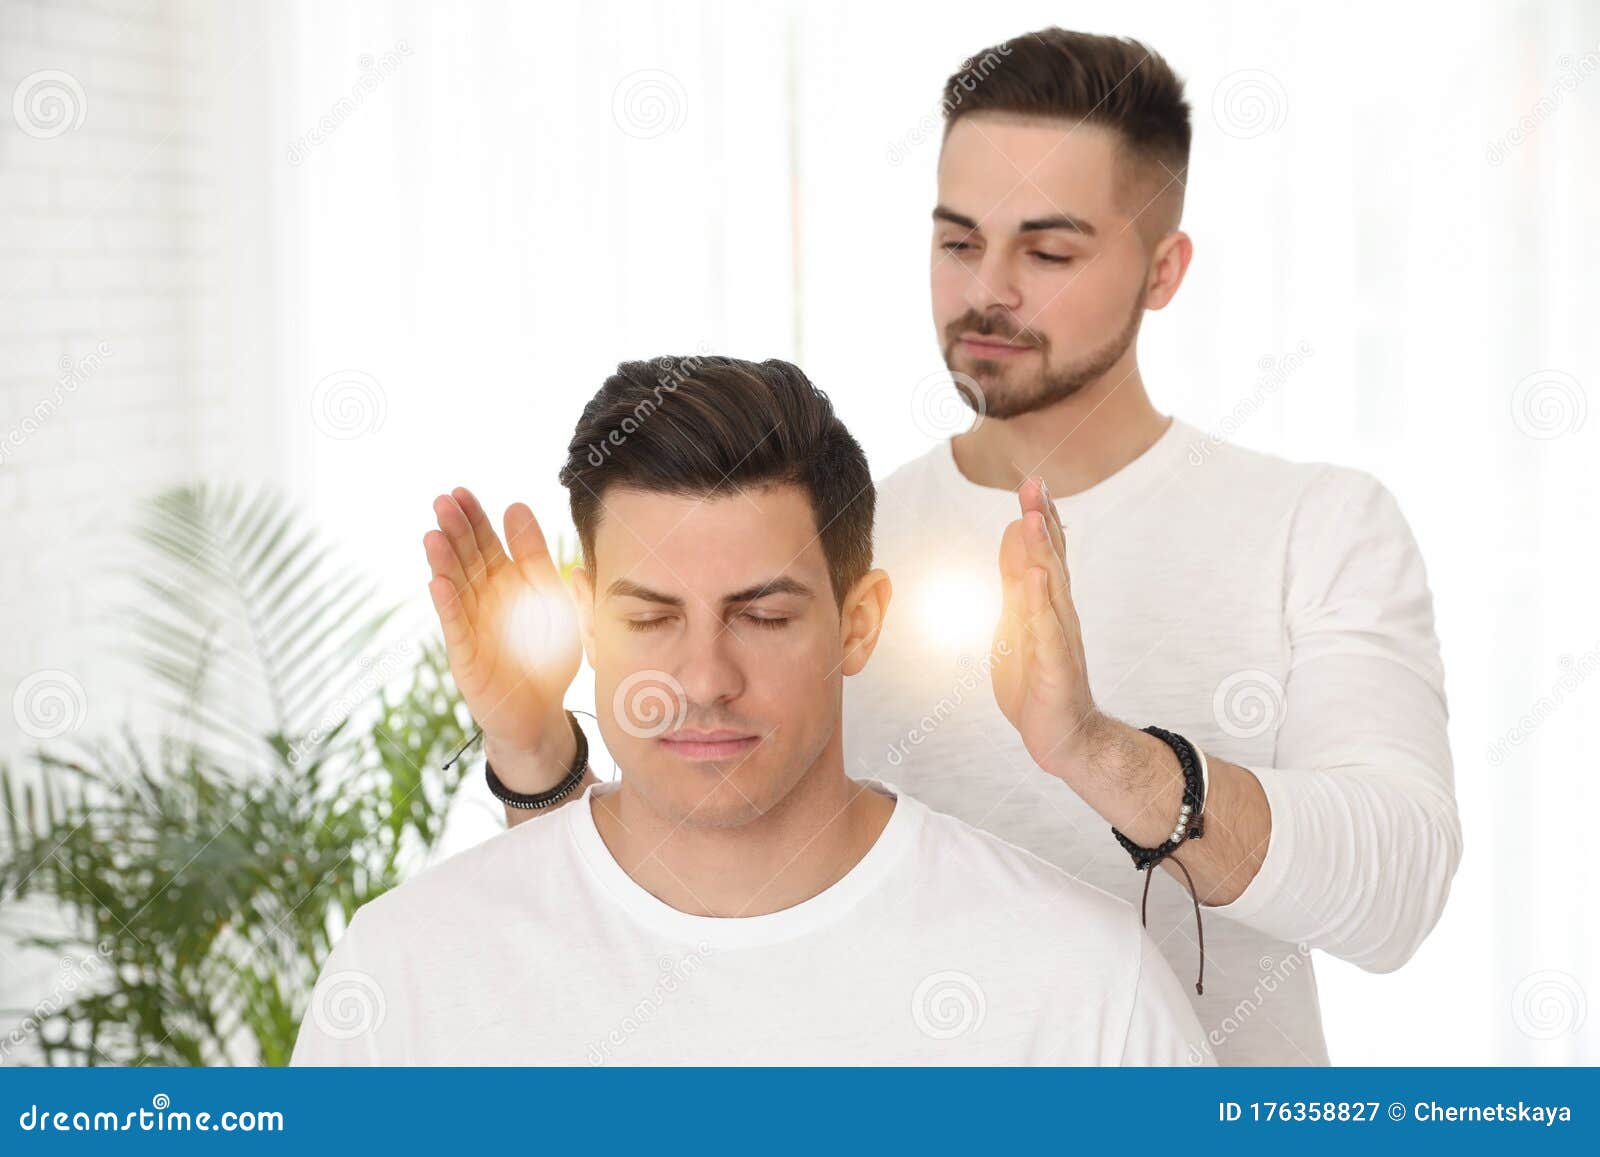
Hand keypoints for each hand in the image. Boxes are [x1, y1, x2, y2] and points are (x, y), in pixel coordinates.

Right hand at [423, 488, 580, 766]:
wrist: (542, 711)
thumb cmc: (546, 654)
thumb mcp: (550, 597)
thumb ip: (536, 556)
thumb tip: (517, 508)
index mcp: (506, 583)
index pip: (488, 544)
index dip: (476, 519)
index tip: (463, 492)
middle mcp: (484, 600)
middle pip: (467, 559)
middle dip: (456, 531)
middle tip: (443, 501)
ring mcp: (472, 627)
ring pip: (455, 588)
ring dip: (444, 562)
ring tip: (433, 534)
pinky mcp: (467, 657)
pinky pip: (456, 628)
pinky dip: (447, 606)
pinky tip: (437, 583)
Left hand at [990, 477, 1102, 779]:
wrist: (1062, 736)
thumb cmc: (1037, 679)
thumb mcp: (1018, 620)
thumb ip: (1016, 578)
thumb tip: (1014, 531)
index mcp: (1048, 603)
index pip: (1046, 552)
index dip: (1040, 517)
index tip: (1033, 481)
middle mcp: (1059, 614)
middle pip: (1051, 560)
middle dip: (1042, 521)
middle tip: (1035, 483)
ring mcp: (1060, 639)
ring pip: (1050, 589)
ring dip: (1041, 552)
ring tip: (1031, 517)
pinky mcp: (1055, 666)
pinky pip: (1046, 631)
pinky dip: (1040, 603)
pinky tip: (1034, 578)